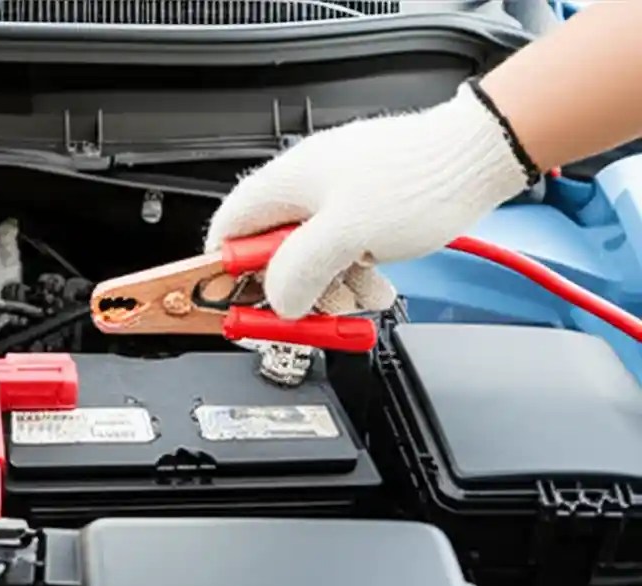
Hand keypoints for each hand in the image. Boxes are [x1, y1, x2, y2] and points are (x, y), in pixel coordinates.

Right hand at [204, 82, 530, 318]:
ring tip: (358, 297)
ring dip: (330, 286)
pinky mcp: (366, 205)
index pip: (227, 233)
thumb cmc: (418, 180)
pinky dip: (355, 273)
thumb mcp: (346, 237)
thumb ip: (299, 272)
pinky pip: (343, 250)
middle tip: (310, 311)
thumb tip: (276, 299)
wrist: (479, 154)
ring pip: (312, 256)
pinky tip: (375, 284)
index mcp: (284, 184)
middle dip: (293, 288)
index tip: (238, 305)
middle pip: (271, 252)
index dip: (225, 274)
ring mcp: (337, 194)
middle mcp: (304, 186)